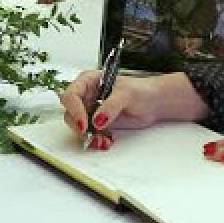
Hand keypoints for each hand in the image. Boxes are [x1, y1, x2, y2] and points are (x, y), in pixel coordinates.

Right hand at [59, 71, 210, 150]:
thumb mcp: (126, 94)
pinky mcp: (97, 124)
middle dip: (78, 126)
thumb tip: (97, 120)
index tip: (83, 123)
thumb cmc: (140, 91)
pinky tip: (107, 141)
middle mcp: (86, 96)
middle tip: (89, 135)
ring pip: (78, 127)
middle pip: (70, 112)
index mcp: (88, 81)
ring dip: (88, 136)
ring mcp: (90, 110)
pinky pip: (89, 135)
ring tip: (104, 141)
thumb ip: (111, 106)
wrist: (153, 103)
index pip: (71, 95)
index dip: (74, 110)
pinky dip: (96, 140)